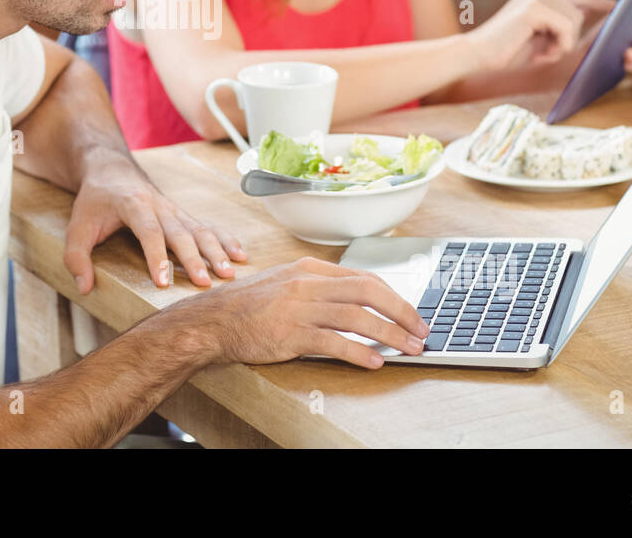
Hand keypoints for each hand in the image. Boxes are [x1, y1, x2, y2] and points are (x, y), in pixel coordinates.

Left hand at [64, 156, 246, 293]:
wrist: (112, 169)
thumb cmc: (96, 200)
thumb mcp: (77, 225)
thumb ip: (76, 256)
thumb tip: (85, 286)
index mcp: (133, 204)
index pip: (148, 231)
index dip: (157, 256)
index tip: (164, 281)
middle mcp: (159, 205)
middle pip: (180, 232)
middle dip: (194, 258)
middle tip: (205, 283)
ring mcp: (174, 209)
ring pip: (199, 229)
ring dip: (216, 250)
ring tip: (228, 273)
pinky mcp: (182, 215)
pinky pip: (207, 226)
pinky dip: (225, 239)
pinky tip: (240, 254)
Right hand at [185, 257, 429, 368]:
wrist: (212, 321)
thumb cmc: (247, 306)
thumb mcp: (284, 283)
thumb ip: (317, 288)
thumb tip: (353, 300)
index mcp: (309, 269)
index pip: (363, 277)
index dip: (393, 296)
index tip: (409, 313)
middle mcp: (308, 284)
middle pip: (368, 292)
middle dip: (401, 312)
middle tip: (420, 331)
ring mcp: (300, 307)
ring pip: (358, 317)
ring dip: (390, 334)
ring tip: (408, 349)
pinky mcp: (291, 333)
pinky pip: (335, 342)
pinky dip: (360, 353)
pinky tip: (374, 362)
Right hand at [469, 0, 612, 70]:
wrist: (476, 56)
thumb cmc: (506, 52)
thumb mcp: (541, 38)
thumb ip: (562, 28)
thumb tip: (594, 22)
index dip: (599, 2)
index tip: (617, 8)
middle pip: (579, 12)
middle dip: (569, 38)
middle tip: (546, 53)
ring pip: (575, 21)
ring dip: (563, 44)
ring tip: (541, 53)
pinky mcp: (534, 8)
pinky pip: (567, 27)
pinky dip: (560, 45)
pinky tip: (542, 53)